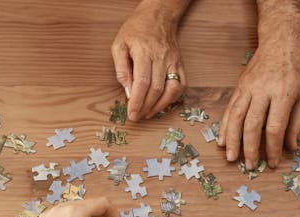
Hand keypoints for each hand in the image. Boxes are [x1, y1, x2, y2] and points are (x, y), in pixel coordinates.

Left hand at [111, 1, 185, 121]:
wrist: (158, 17)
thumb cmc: (135, 31)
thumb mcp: (119, 45)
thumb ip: (121, 69)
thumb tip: (128, 92)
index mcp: (144, 52)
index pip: (142, 82)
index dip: (137, 101)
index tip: (132, 114)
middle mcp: (161, 58)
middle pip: (157, 89)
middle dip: (146, 107)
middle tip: (137, 117)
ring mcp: (174, 62)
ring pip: (171, 90)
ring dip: (160, 106)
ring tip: (149, 113)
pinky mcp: (181, 65)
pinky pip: (181, 86)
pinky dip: (173, 99)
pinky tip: (162, 104)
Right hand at [218, 21, 299, 168]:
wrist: (281, 39)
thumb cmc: (297, 67)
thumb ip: (297, 121)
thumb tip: (290, 147)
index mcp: (283, 93)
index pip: (275, 127)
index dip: (273, 149)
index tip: (274, 163)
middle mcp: (262, 90)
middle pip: (252, 125)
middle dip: (250, 148)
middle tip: (251, 166)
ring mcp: (248, 87)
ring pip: (236, 117)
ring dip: (232, 140)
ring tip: (231, 158)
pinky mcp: (239, 86)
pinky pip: (230, 109)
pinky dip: (225, 126)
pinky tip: (222, 140)